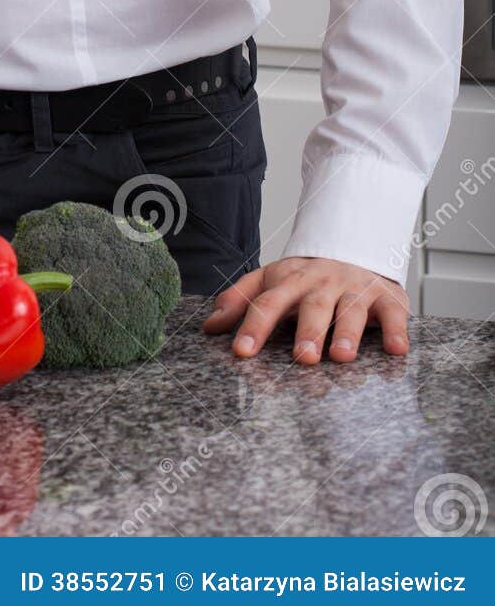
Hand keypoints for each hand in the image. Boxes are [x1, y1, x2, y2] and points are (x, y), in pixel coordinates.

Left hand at [202, 256, 409, 363]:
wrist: (355, 248)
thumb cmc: (308, 278)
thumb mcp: (271, 279)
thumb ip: (240, 299)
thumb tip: (209, 326)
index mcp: (290, 280)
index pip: (268, 302)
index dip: (253, 325)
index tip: (241, 350)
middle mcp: (323, 284)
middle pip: (312, 307)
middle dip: (307, 331)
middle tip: (301, 357)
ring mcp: (355, 290)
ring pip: (351, 311)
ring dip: (347, 333)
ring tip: (341, 356)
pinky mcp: (386, 298)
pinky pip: (393, 314)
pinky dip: (397, 331)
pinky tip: (397, 350)